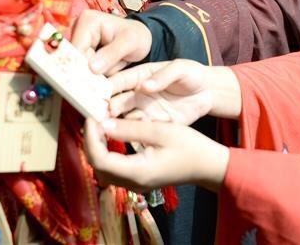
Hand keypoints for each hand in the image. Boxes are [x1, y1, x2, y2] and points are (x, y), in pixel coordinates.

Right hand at [71, 9, 152, 74]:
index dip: (82, 68)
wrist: (141, 40)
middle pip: (75, 61)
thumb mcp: (130, 42)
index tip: (95, 82)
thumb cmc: (137, 36)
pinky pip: (85, 72)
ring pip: (80, 69)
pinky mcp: (81, 54)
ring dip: (96, 75)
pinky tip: (108, 73)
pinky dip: (96, 76)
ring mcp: (78, 43)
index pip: (76, 50)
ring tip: (114, 68)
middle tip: (111, 74)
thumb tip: (92, 68)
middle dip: (92, 73)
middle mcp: (78, 30)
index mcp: (87, 21)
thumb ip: (112, 54)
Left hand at [85, 118, 228, 192]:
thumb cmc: (190, 146)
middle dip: (91, 141)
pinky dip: (108, 152)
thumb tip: (103, 123)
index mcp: (137, 172)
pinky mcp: (140, 180)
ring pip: (104, 170)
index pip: (99, 159)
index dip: (90, 137)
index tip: (92, 116)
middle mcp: (133, 182)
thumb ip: (130, 129)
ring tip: (101, 124)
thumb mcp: (160, 131)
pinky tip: (113, 135)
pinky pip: (115, 169)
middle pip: (98, 167)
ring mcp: (136, 184)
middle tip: (94, 118)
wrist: (209, 165)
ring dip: (98, 147)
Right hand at [108, 59, 240, 124]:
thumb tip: (144, 86)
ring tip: (107, 133)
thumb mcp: (181, 69)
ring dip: (116, 126)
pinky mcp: (154, 124)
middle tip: (97, 118)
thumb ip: (164, 76)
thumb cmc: (193, 74)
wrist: (209, 92)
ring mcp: (144, 110)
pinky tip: (124, 143)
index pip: (119, 81)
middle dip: (106, 110)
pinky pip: (139, 131)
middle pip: (117, 102)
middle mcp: (137, 93)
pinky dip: (131, 137)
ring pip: (124, 119)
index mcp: (140, 75)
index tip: (96, 96)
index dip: (107, 88)